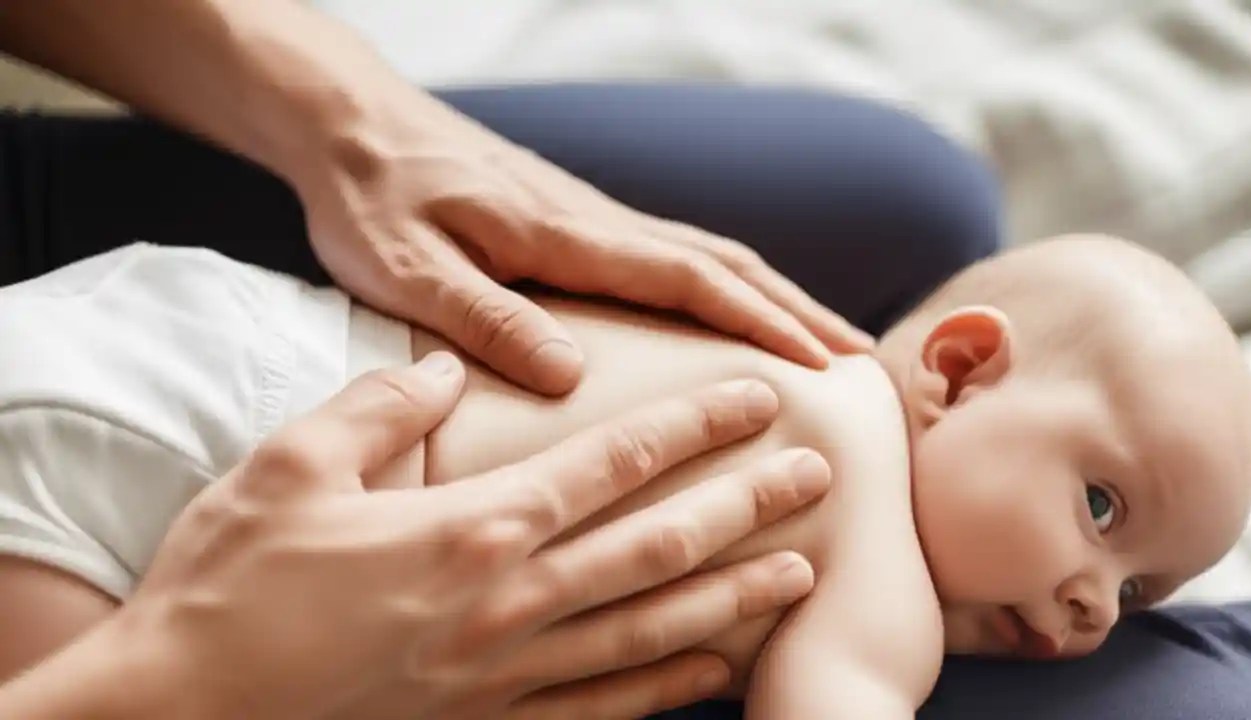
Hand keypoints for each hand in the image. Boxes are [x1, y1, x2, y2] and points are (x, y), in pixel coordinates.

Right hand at [100, 353, 828, 719]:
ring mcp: (505, 675)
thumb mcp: (290, 466)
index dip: (694, 424)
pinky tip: (718, 666)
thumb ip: (378, 406)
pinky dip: (670, 685)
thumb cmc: (231, 584)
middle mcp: (509, 603)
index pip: (612, 462)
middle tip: (820, 473)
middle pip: (659, 545)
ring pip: (652, 630)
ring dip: (734, 595)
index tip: (757, 395)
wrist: (181, 711)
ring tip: (800, 566)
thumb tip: (439, 366)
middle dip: (748, 503)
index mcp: (471, 527)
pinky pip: (605, 707)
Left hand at [295, 92, 872, 395]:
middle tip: (865, 361)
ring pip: (707, 255)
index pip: (690, 280)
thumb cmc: (372, 195)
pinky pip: (673, 256)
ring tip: (826, 344)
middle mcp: (595, 220)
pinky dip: (728, 287)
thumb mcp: (405, 267)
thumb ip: (485, 318)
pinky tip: (734, 317)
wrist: (350, 121)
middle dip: (798, 313)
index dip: (763, 324)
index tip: (827, 365)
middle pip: (723, 263)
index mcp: (565, 233)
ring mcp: (590, 217)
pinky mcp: (575, 222)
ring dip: (774, 298)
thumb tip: (570, 377)